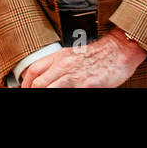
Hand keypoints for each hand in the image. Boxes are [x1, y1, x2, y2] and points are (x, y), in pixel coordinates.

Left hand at [25, 29, 145, 87]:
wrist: (121, 50)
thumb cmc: (102, 54)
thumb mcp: (76, 54)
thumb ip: (62, 64)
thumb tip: (49, 78)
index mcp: (61, 55)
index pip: (33, 69)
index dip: (25, 83)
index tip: (26, 89)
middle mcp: (64, 63)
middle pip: (37, 82)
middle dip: (31, 91)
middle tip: (31, 95)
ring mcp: (73, 75)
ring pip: (46, 87)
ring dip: (42, 93)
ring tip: (43, 97)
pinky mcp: (84, 84)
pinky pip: (65, 92)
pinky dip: (58, 94)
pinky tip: (65, 94)